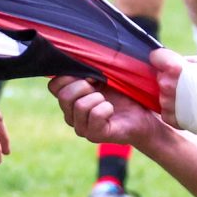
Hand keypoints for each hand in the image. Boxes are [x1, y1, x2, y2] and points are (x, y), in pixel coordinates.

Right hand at [49, 74, 167, 146]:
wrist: (142, 116)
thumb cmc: (123, 95)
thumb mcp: (103, 78)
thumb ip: (87, 70)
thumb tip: (76, 60)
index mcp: (70, 100)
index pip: (53, 86)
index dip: (70, 76)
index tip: (90, 75)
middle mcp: (71, 115)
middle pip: (64, 96)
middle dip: (84, 86)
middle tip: (99, 89)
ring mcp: (81, 128)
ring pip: (79, 106)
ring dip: (98, 98)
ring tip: (107, 101)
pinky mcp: (95, 136)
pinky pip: (95, 115)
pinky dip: (106, 108)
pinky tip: (112, 110)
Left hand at [153, 48, 196, 121]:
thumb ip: (188, 60)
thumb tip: (176, 61)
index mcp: (175, 68)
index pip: (156, 57)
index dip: (161, 58)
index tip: (168, 62)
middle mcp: (167, 85)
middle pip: (159, 76)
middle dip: (169, 77)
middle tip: (186, 82)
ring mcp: (167, 103)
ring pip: (161, 94)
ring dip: (172, 94)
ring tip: (189, 96)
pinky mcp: (170, 118)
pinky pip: (166, 109)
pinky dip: (174, 108)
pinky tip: (188, 107)